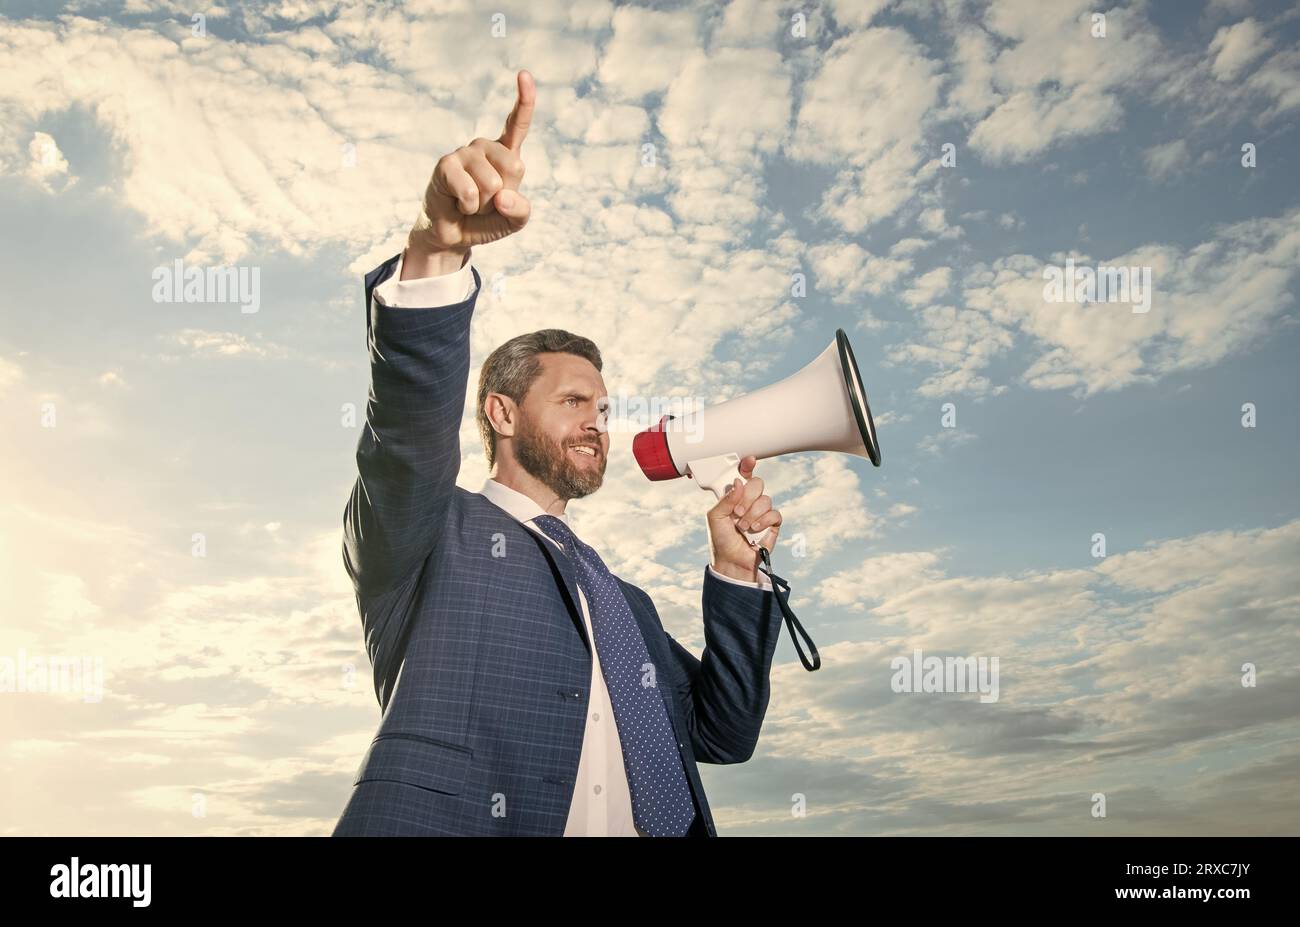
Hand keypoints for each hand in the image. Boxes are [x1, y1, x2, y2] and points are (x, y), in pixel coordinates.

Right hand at [406, 69, 533, 260]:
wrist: (453, 234)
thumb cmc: (486, 221)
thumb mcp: (515, 220)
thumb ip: (521, 210)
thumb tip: (502, 195)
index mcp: (505, 153)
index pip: (517, 124)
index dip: (524, 100)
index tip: (523, 74)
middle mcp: (484, 146)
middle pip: (515, 167)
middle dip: (505, 195)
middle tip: (488, 202)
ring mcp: (464, 152)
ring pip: (493, 184)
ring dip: (485, 206)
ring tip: (472, 204)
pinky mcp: (446, 164)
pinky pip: (470, 193)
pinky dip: (469, 207)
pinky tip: (459, 205)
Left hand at [706, 456, 781, 582]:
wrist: (732, 560)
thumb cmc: (721, 539)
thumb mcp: (715, 517)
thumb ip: (726, 499)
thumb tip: (738, 482)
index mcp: (735, 495)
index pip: (743, 475)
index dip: (747, 465)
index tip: (749, 460)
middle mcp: (749, 500)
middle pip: (757, 483)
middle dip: (747, 498)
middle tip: (737, 512)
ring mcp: (762, 511)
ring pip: (765, 499)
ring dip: (752, 514)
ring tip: (743, 527)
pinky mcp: (772, 524)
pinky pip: (775, 513)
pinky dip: (763, 521)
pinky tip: (754, 530)